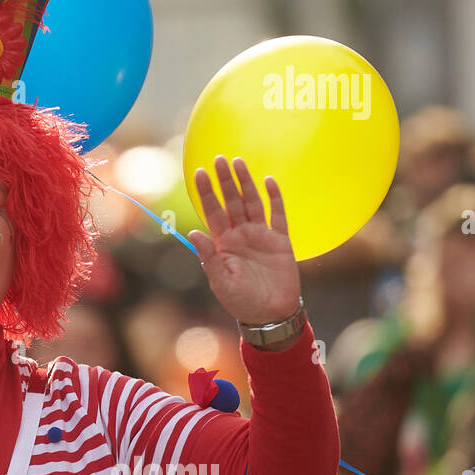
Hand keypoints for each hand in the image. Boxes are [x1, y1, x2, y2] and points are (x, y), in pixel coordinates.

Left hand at [188, 156, 300, 324]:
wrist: (270, 315)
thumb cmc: (241, 301)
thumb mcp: (221, 281)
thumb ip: (208, 256)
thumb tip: (193, 232)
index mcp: (223, 243)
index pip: (212, 212)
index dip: (206, 192)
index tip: (199, 173)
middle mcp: (240, 235)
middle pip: (231, 202)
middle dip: (224, 181)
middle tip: (219, 159)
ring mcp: (261, 235)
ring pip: (252, 203)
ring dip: (245, 183)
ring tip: (238, 162)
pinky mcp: (281, 241)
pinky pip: (278, 215)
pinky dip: (275, 198)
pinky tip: (269, 181)